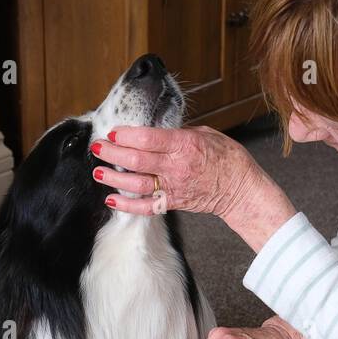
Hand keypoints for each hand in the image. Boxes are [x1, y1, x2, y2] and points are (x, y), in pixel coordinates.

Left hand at [91, 126, 296, 250]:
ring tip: (98, 171)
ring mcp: (173, 187)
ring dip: (113, 178)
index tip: (112, 132)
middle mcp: (175, 167)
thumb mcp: (205, 133)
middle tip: (97, 147)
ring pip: (136, 184)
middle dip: (112, 153)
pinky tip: (112, 199)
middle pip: (136, 160)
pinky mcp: (173, 202)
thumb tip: (155, 131)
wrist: (240, 188)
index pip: (148, 139)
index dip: (126, 135)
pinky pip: (146, 207)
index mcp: (184, 145)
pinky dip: (127, 205)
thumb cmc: (226, 157)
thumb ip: (177, 132)